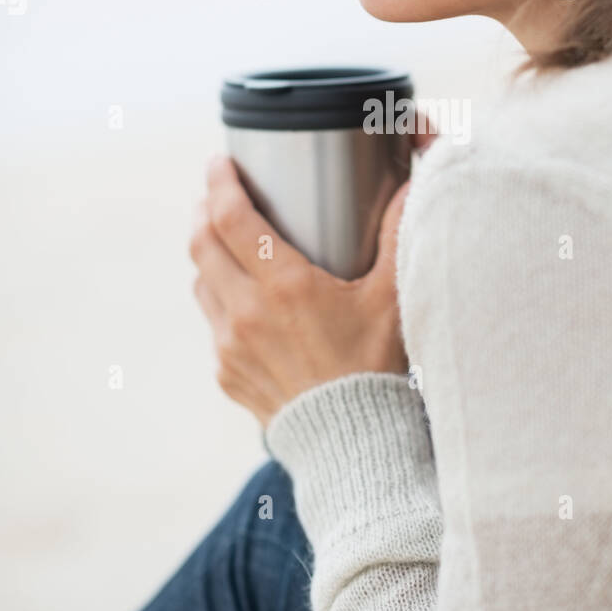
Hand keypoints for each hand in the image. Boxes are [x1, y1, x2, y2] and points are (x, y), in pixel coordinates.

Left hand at [189, 156, 412, 424]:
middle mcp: (246, 313)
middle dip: (205, 210)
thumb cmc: (378, 369)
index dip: (221, 183)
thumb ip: (398, 234)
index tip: (222, 163)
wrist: (354, 446)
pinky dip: (221, 299)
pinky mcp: (226, 374)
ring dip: (209, 254)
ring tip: (228, 240)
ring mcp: (230, 346)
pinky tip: (244, 297)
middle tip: (218, 193)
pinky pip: (212, 323)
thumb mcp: (393, 299)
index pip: (231, 218)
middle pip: (202, 243)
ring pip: (201, 282)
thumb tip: (410, 183)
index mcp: (284, 287)